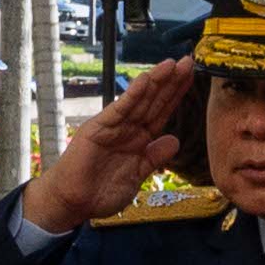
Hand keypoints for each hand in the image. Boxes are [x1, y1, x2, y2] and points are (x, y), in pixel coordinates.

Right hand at [26, 59, 196, 233]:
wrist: (73, 203)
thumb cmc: (100, 191)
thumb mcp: (136, 175)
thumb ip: (154, 157)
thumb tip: (175, 140)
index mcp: (138, 139)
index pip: (161, 112)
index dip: (176, 94)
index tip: (191, 76)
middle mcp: (127, 128)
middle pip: (153, 101)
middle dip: (171, 82)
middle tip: (189, 60)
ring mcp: (112, 127)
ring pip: (138, 101)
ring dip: (155, 82)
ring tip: (172, 64)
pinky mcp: (97, 130)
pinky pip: (118, 110)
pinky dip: (132, 95)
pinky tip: (145, 80)